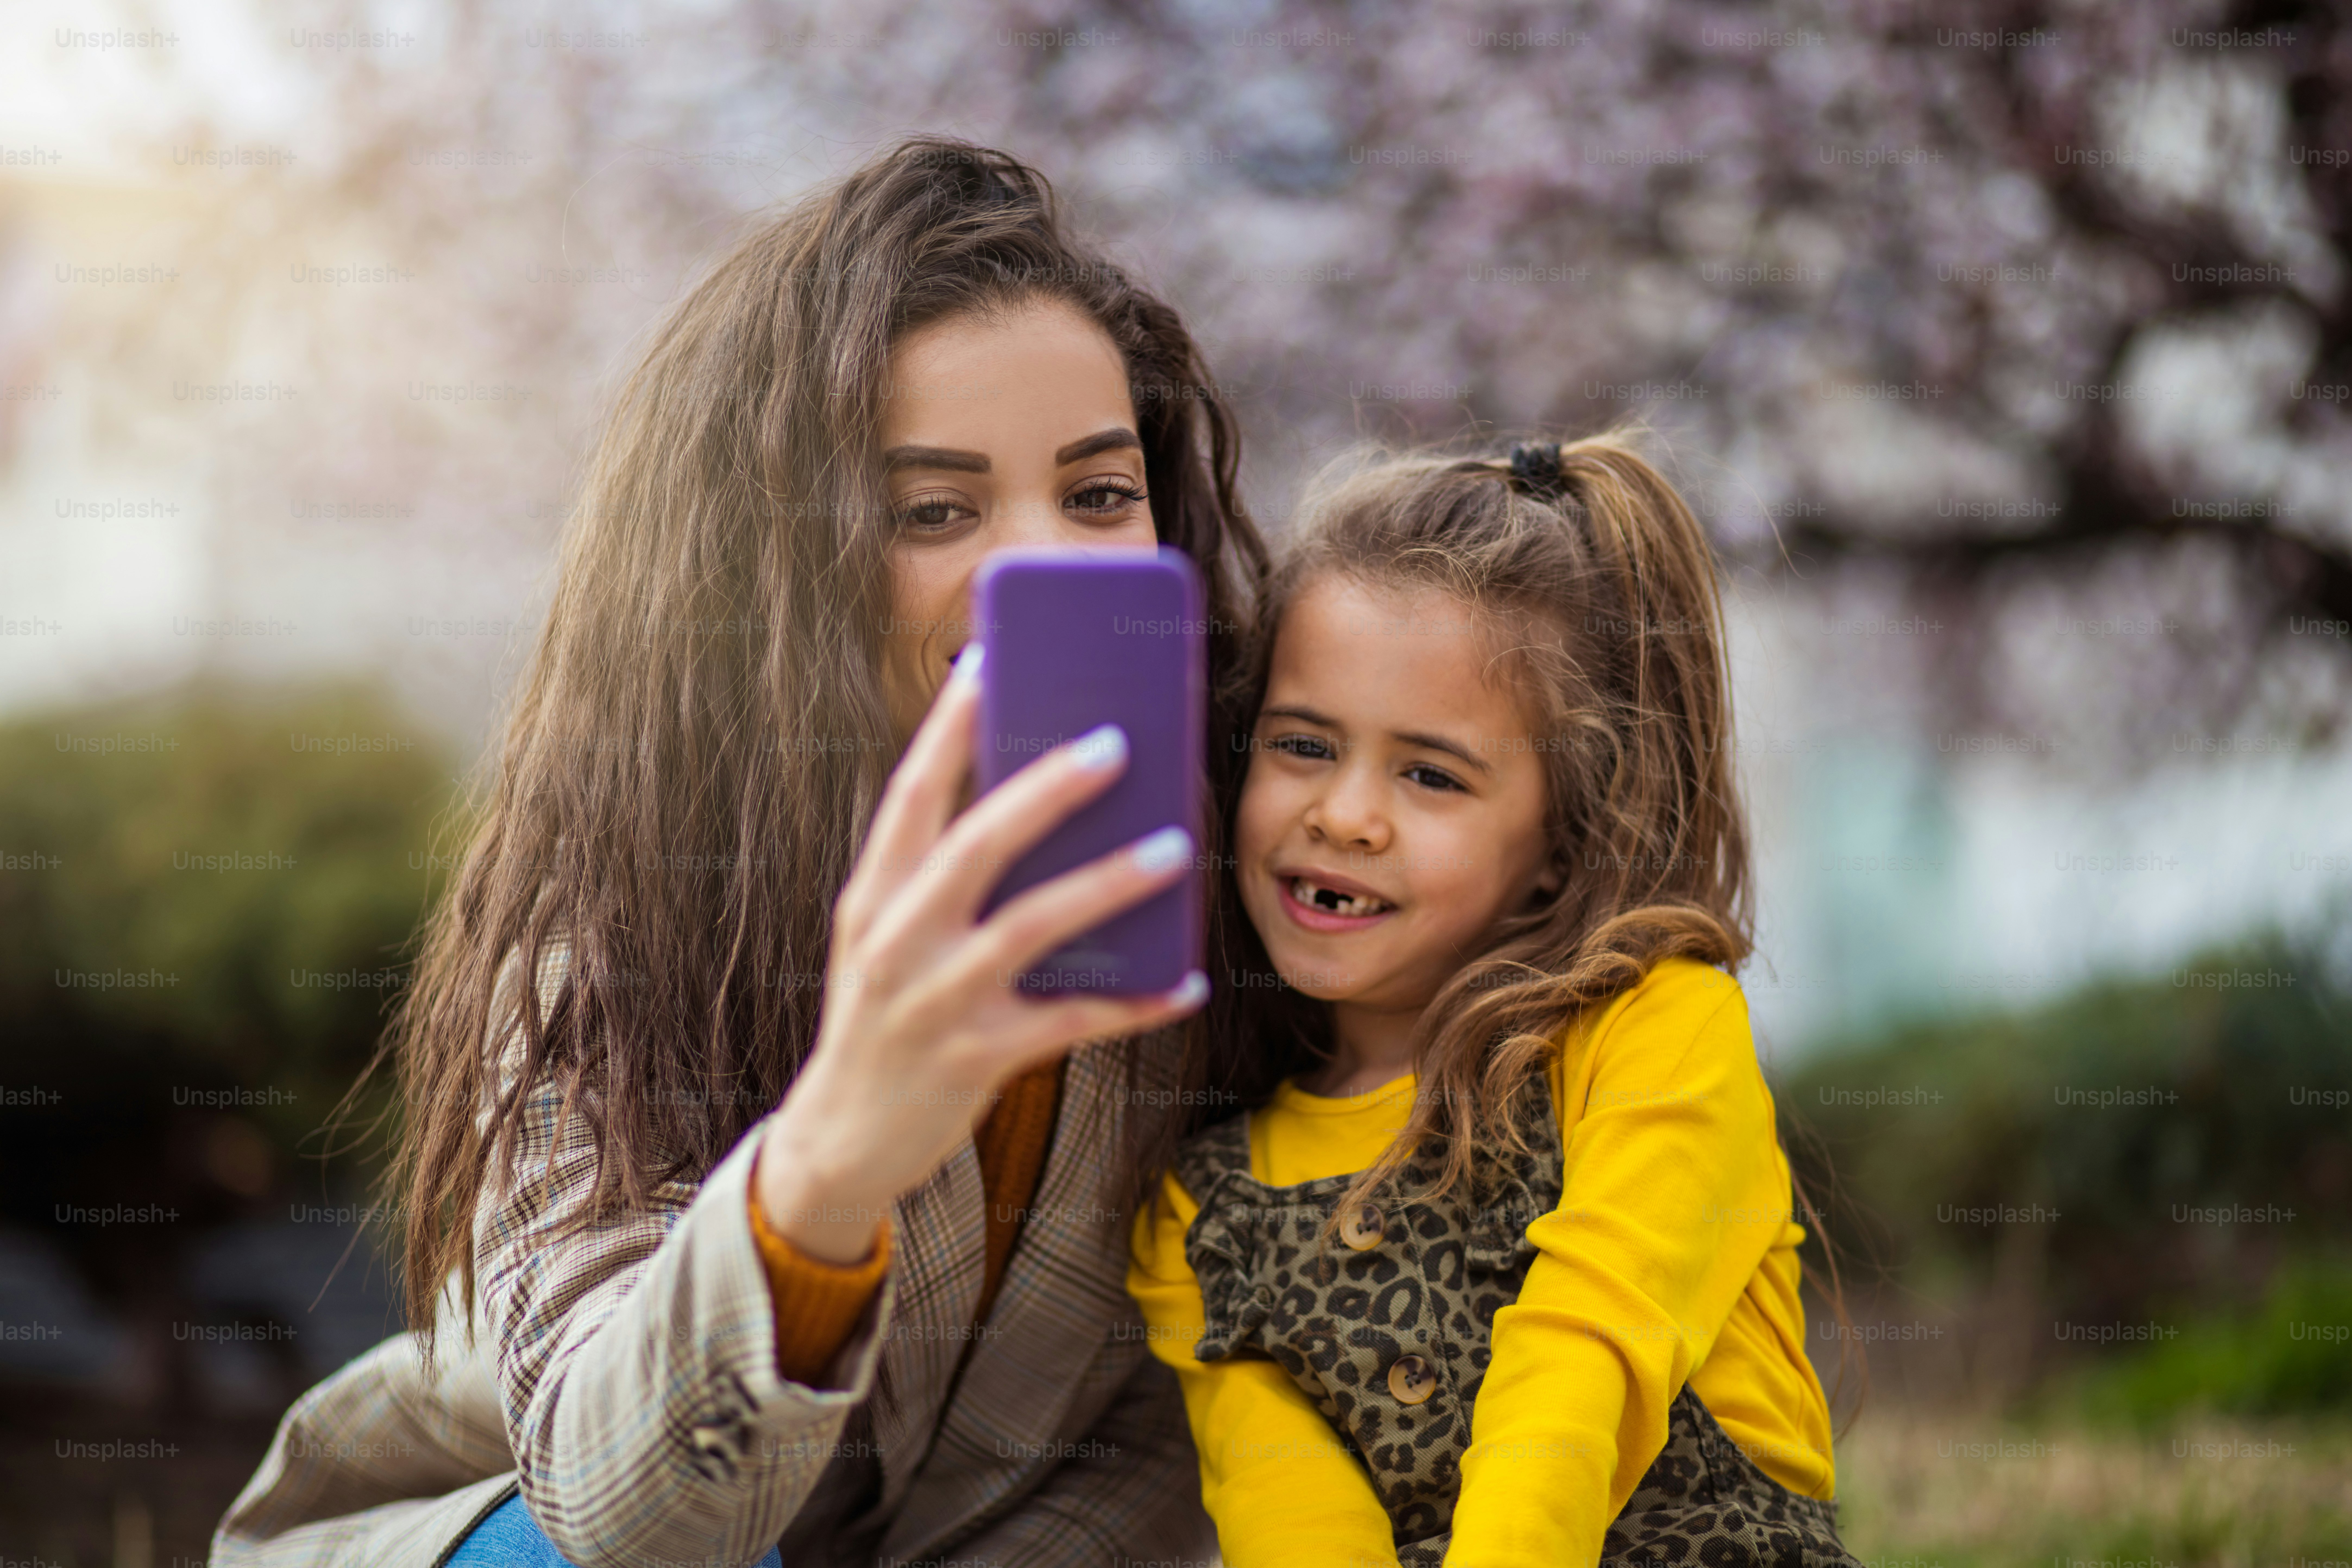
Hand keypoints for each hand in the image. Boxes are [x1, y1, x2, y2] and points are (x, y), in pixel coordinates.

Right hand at [754, 645, 1207, 1262]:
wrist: (838, 1137)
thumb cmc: (885, 1015)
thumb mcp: (890, 936)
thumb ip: (941, 878)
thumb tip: (1032, 801)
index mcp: (874, 895)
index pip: (910, 794)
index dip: (948, 727)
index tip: (988, 662)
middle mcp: (897, 939)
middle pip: (977, 845)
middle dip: (1046, 790)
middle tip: (1115, 743)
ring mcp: (935, 1000)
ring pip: (1032, 927)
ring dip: (1108, 884)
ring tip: (1176, 846)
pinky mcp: (975, 1058)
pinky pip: (1072, 1020)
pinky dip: (1133, 1003)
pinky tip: (1185, 984)